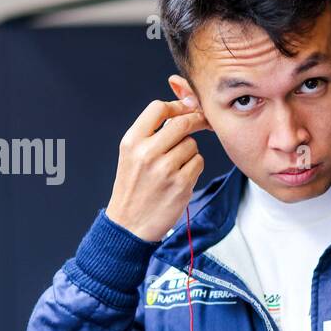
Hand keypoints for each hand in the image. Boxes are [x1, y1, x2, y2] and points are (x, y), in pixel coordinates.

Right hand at [105, 95, 210, 241]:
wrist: (129, 224)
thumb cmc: (134, 187)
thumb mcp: (132, 155)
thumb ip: (152, 132)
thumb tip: (183, 108)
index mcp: (132, 141)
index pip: (158, 108)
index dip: (177, 106)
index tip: (186, 109)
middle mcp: (147, 153)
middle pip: (183, 123)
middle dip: (195, 121)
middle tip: (200, 123)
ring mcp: (165, 169)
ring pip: (192, 145)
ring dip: (190, 152)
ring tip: (175, 166)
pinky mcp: (181, 184)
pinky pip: (198, 163)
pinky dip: (194, 168)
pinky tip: (180, 178)